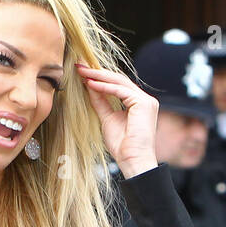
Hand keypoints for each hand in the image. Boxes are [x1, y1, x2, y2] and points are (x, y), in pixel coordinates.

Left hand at [76, 62, 158, 177]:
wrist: (132, 160)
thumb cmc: (122, 146)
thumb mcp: (106, 119)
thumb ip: (100, 102)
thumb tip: (89, 86)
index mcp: (138, 103)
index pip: (117, 85)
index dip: (99, 77)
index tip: (82, 72)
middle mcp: (144, 99)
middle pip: (118, 80)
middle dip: (97, 72)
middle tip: (79, 66)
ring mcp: (146, 100)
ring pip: (119, 82)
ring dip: (99, 76)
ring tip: (82, 72)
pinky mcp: (144, 103)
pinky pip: (120, 91)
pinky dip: (104, 87)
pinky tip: (90, 84)